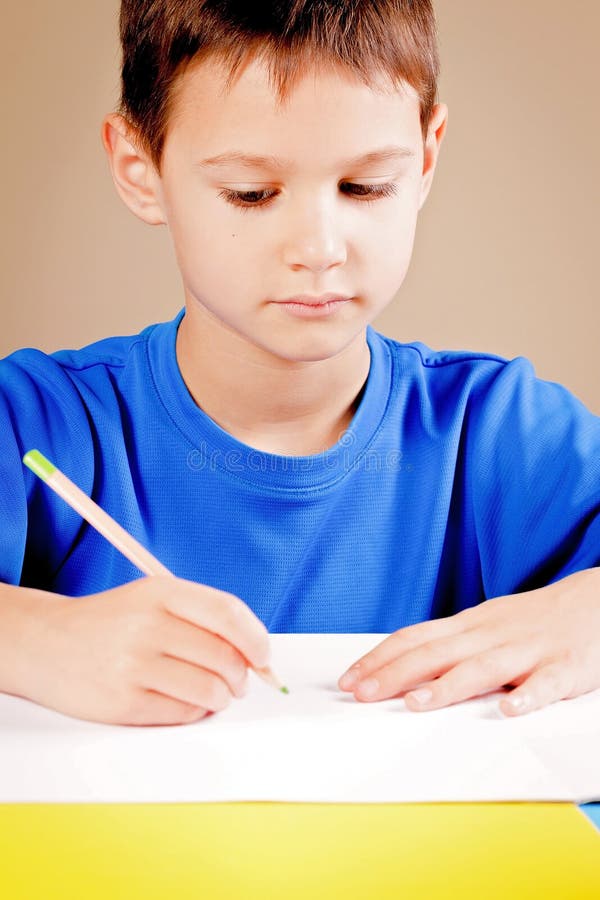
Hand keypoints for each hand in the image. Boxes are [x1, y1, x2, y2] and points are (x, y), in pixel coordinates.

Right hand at [12, 576, 269, 725]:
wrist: (46, 644)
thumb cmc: (113, 622)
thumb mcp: (153, 599)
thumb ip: (203, 617)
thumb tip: (257, 652)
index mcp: (160, 592)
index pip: (228, 614)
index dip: (256, 639)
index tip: (264, 656)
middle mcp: (147, 625)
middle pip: (224, 657)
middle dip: (241, 675)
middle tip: (238, 681)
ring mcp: (133, 665)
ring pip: (210, 690)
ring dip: (222, 697)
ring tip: (214, 692)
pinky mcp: (123, 703)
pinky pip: (184, 713)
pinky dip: (195, 711)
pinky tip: (184, 700)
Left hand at [338, 567, 599, 715]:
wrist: (595, 601)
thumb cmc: (533, 620)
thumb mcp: (486, 624)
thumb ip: (449, 645)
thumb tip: (401, 667)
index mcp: (471, 625)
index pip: (415, 639)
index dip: (380, 658)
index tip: (349, 679)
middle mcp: (491, 635)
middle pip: (437, 653)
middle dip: (394, 674)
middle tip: (361, 694)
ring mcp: (527, 650)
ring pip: (482, 668)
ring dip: (447, 686)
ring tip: (416, 703)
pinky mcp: (564, 668)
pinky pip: (544, 685)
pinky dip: (527, 698)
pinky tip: (509, 711)